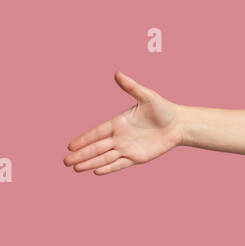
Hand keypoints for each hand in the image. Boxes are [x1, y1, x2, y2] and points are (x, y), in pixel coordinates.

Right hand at [64, 71, 183, 174]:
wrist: (179, 124)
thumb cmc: (163, 108)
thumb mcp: (147, 96)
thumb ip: (131, 86)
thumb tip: (117, 73)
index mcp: (118, 122)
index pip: (97, 132)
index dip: (84, 139)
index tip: (70, 145)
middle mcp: (120, 136)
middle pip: (96, 147)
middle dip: (81, 154)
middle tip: (65, 161)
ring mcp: (127, 148)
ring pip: (104, 157)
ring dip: (90, 163)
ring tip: (75, 169)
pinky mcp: (137, 158)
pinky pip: (119, 164)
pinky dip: (108, 168)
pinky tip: (96, 172)